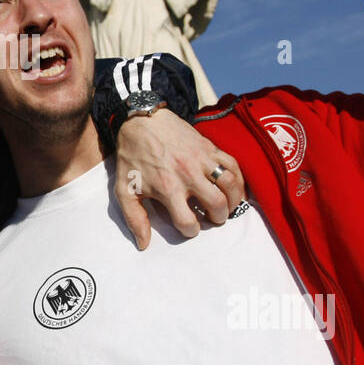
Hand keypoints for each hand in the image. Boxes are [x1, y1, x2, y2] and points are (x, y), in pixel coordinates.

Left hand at [114, 112, 244, 249]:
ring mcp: (202, 159)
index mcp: (168, 187)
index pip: (188, 222)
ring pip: (229, 185)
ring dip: (233, 201)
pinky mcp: (210, 147)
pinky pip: (233, 165)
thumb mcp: (125, 189)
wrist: (141, 120)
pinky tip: (234, 188)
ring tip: (227, 206)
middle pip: (216, 205)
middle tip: (212, 218)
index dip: (189, 230)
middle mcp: (188, 174)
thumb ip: (134, 218)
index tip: (187, 225)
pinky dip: (239, 180)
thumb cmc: (132, 156)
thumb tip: (143, 244)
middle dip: (217, 217)